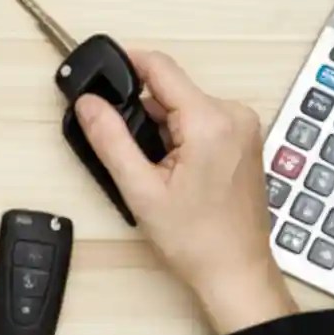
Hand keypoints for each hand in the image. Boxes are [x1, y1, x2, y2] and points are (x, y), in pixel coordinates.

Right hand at [74, 50, 296, 334]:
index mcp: (210, 121)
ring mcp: (243, 127)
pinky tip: (179, 173)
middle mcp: (234, 115)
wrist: (236, 271)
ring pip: (184, 107)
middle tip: (133, 155)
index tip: (101, 68)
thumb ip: (110, 139)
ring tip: (160, 173)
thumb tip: (89, 103)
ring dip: (164, 130)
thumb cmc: (198, 240)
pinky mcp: (244, 139)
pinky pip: (202, 121)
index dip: (126, 63)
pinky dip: (182, 137)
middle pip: (171, 90)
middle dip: (144, 114)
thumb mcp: (140, 190)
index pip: (160, 67)